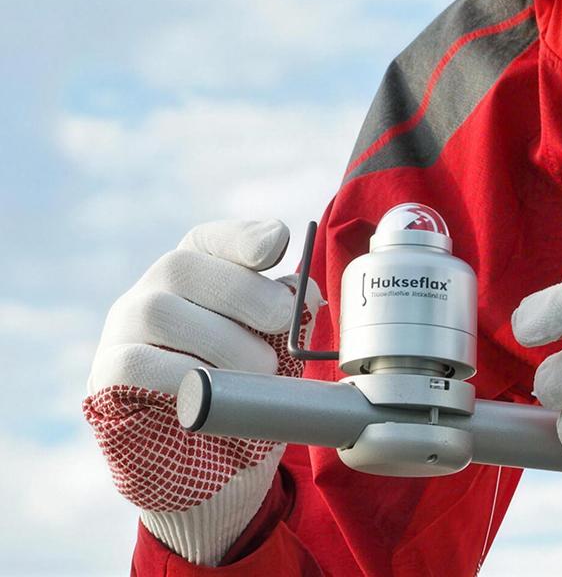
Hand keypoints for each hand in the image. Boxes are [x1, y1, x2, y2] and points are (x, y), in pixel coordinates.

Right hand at [84, 219, 322, 565]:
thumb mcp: (275, 350)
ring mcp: (122, 333)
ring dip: (223, 342)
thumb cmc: (247, 393)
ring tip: (258, 373)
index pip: (209, 240)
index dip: (241, 238)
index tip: (278, 245)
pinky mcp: (108, 376)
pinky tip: (214, 392)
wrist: (217, 468)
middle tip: (282, 330)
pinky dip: (185, 376)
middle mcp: (151, 293)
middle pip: (183, 266)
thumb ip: (288, 316)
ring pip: (160, 311)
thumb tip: (307, 293)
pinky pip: (139, 363)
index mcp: (196, 278)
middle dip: (246, 294)